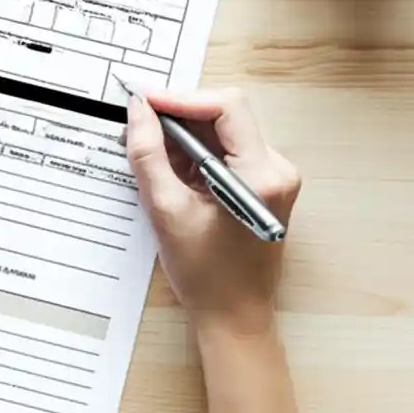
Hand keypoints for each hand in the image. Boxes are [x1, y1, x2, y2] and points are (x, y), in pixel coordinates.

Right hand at [124, 88, 300, 332]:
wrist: (233, 314)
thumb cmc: (206, 274)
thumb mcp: (165, 209)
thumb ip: (148, 154)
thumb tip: (137, 111)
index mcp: (262, 175)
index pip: (225, 107)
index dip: (180, 98)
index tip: (144, 102)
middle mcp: (276, 169)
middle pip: (224, 114)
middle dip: (178, 114)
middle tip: (138, 124)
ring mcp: (271, 176)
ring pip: (222, 130)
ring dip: (183, 134)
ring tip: (147, 149)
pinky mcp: (260, 184)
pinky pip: (224, 150)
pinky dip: (192, 151)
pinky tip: (167, 167)